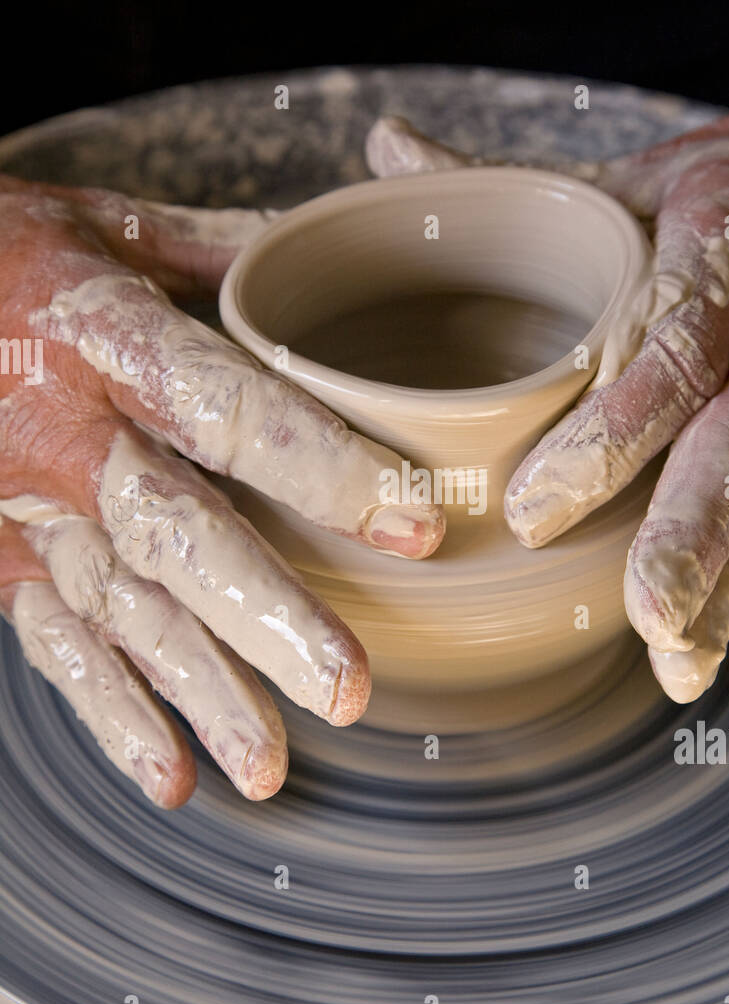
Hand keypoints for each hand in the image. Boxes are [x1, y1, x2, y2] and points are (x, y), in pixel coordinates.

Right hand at [0, 175, 443, 804]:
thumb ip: (214, 250)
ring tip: (269, 770)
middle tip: (347, 689)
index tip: (415, 523)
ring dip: (197, 693)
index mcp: (104, 337)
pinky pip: (55, 645)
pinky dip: (111, 716)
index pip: (230, 412)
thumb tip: (327, 253)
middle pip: (178, 536)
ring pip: (120, 612)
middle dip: (265, 617)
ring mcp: (24, 509)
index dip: (325, 470)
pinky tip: (171, 780)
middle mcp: (68, 437)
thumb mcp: (100, 224)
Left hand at [365, 93, 728, 738]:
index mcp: (728, 249)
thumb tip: (383, 151)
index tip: (533, 508)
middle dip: (690, 533)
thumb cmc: (720, 188)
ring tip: (677, 669)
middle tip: (638, 615)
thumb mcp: (628, 172)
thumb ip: (509, 182)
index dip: (612, 434)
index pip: (675, 348)